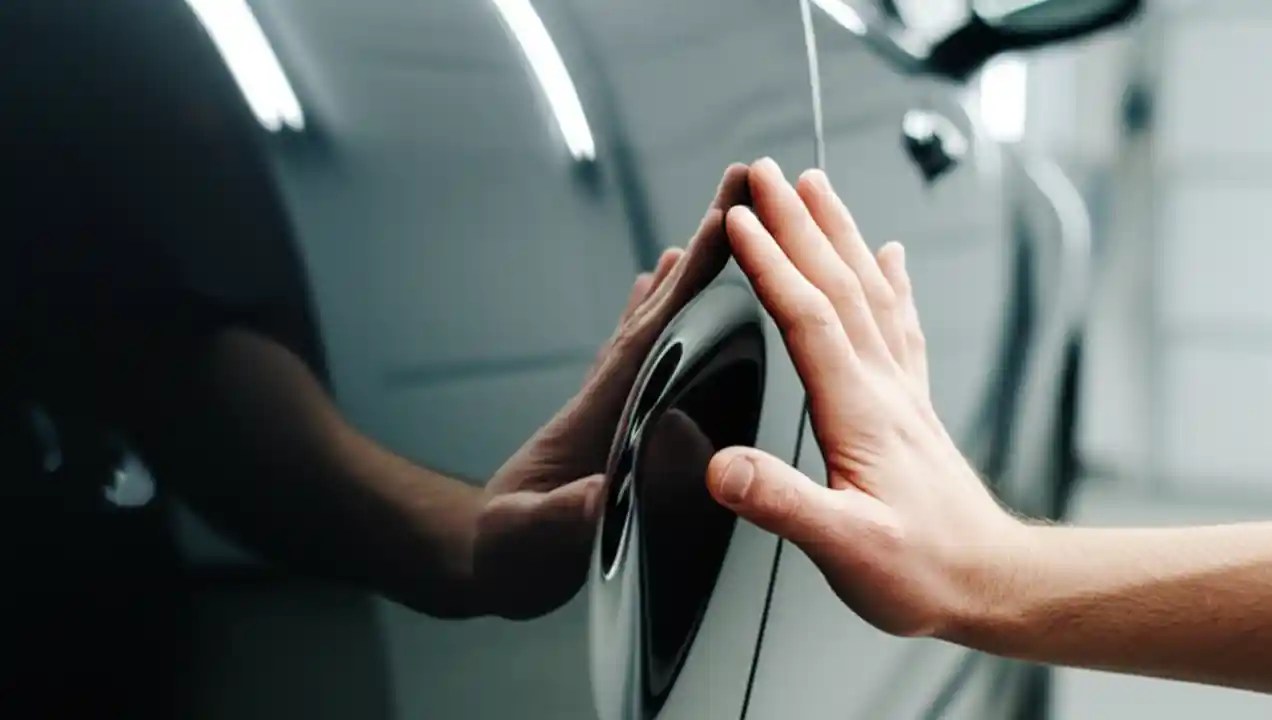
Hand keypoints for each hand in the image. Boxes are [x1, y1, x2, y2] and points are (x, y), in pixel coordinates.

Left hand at [472, 164, 749, 618]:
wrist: (479, 558)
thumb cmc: (506, 554)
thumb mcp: (530, 541)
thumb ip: (563, 518)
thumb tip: (602, 495)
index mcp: (605, 409)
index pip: (660, 327)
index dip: (697, 272)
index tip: (731, 213)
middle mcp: (613, 391)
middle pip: (667, 304)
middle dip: (708, 244)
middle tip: (744, 182)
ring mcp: (612, 399)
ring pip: (660, 318)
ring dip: (692, 269)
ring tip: (720, 220)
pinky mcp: (611, 415)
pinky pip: (645, 348)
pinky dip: (662, 308)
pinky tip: (662, 283)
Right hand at [705, 158, 1025, 637]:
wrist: (991, 583)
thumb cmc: (922, 571)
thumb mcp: (843, 548)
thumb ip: (782, 503)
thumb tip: (720, 466)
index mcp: (860, 412)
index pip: (809, 317)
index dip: (772, 264)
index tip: (740, 219)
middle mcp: (884, 388)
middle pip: (837, 284)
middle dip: (798, 222)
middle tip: (767, 173)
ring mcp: (900, 392)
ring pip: (868, 290)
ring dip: (838, 233)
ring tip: (816, 187)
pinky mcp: (909, 406)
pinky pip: (898, 324)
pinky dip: (889, 279)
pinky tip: (890, 256)